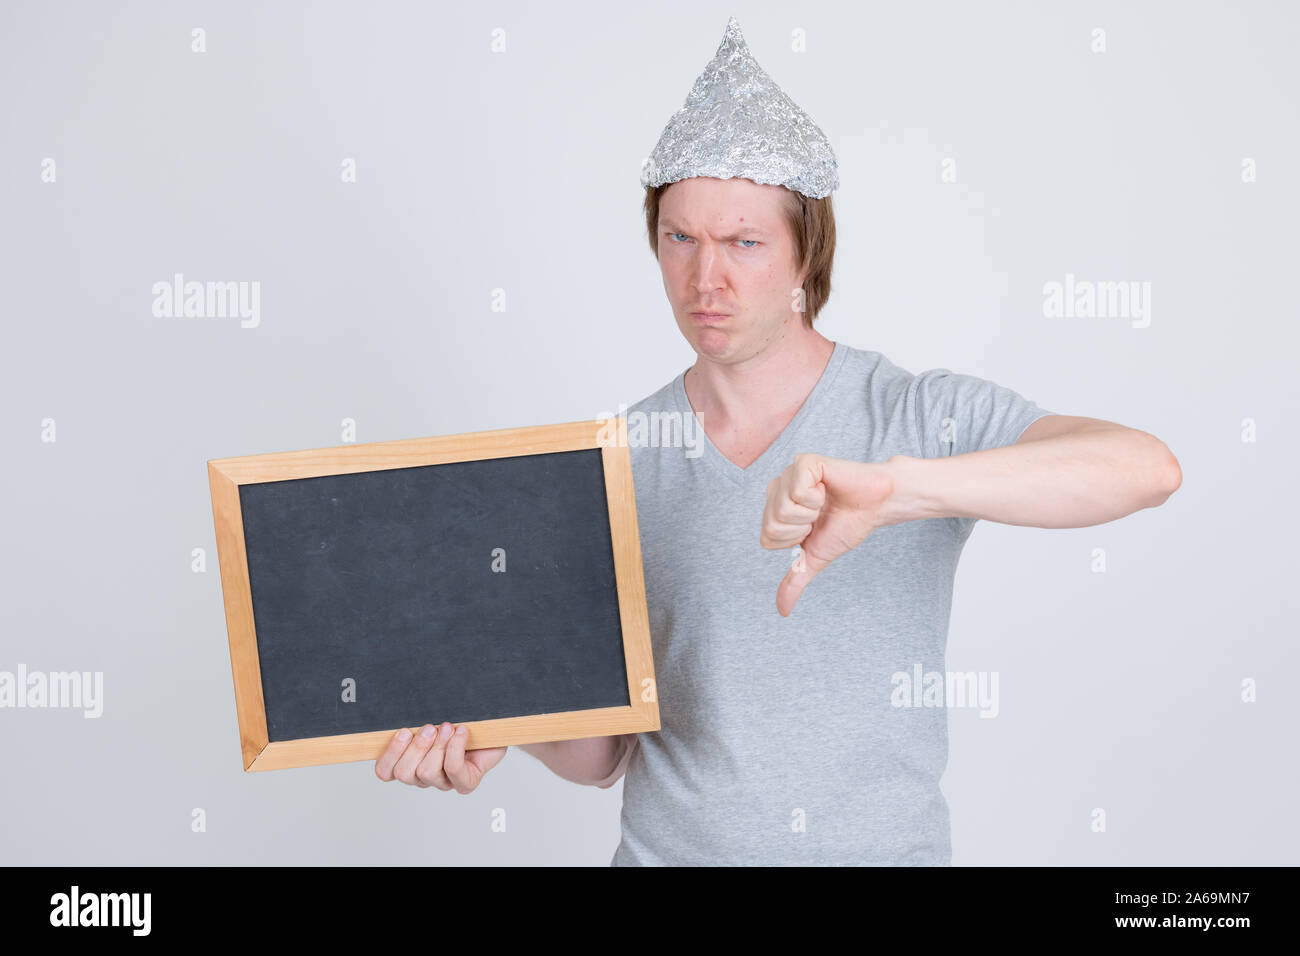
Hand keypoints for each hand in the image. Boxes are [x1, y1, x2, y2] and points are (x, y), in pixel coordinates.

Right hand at [375, 721, 507, 791]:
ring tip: (448, 728)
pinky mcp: (465, 783)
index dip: (390, 753)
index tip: (404, 731)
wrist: (493, 728)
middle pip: (404, 773)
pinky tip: (462, 732)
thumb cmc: (459, 722)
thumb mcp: (431, 716)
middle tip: (430, 727)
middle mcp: (424, 777)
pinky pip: (453, 770)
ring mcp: (444, 782)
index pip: (384, 772)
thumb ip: (414, 720)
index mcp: (409, 763)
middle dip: (416, 746)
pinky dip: (456, 747)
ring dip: (438, 745)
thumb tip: (401, 711)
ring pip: (427, 772)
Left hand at [760, 453, 895, 616]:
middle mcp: (777, 488)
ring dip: (811, 514)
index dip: (795, 541)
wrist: (877, 506)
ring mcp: (789, 473)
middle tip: (820, 516)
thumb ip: (796, 579)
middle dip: (802, 528)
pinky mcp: (804, 462)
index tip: (813, 528)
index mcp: (775, 509)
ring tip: (824, 502)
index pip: (767, 538)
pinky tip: (827, 488)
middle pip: (772, 525)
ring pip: (783, 509)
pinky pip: (798, 491)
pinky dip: (817, 498)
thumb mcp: (816, 557)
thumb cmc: (847, 525)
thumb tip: (782, 610)